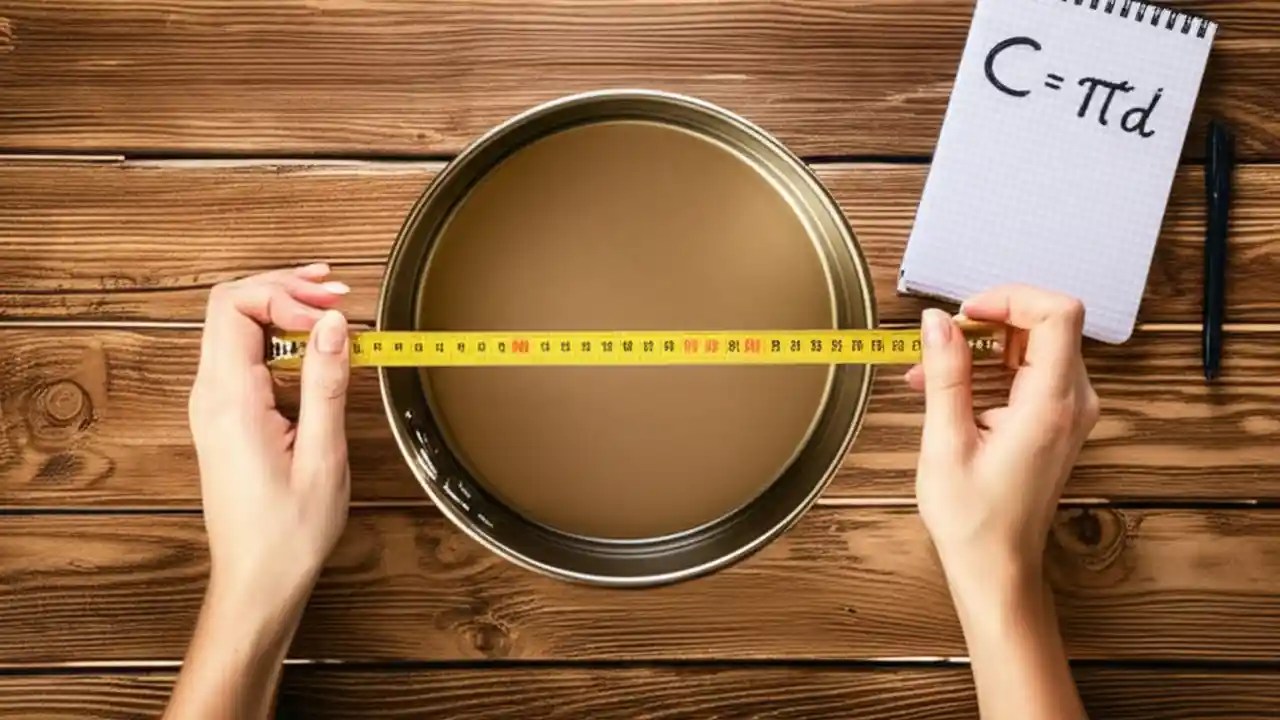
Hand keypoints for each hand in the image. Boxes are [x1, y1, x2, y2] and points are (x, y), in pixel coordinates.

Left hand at [188, 265, 352, 610]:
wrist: (257, 580)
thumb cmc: (287, 533)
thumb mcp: (321, 457)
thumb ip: (326, 383)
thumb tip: (334, 324)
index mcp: (228, 401)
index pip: (234, 306)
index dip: (285, 293)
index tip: (332, 313)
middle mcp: (210, 395)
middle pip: (231, 305)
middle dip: (284, 287)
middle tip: (337, 292)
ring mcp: (213, 403)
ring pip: (235, 324)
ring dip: (282, 306)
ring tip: (331, 304)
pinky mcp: (226, 413)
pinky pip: (243, 352)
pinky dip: (278, 333)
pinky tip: (314, 338)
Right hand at [905, 285, 1099, 584]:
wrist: (997, 568)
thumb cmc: (973, 518)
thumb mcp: (945, 442)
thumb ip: (945, 374)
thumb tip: (937, 322)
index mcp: (1051, 405)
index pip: (1057, 313)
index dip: (1010, 298)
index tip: (966, 314)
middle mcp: (1073, 403)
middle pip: (1046, 325)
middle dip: (989, 323)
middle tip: (940, 344)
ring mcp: (1070, 412)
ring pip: (1036, 346)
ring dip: (983, 349)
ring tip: (930, 374)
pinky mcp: (1057, 421)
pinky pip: (1030, 373)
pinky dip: (991, 370)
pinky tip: (948, 393)